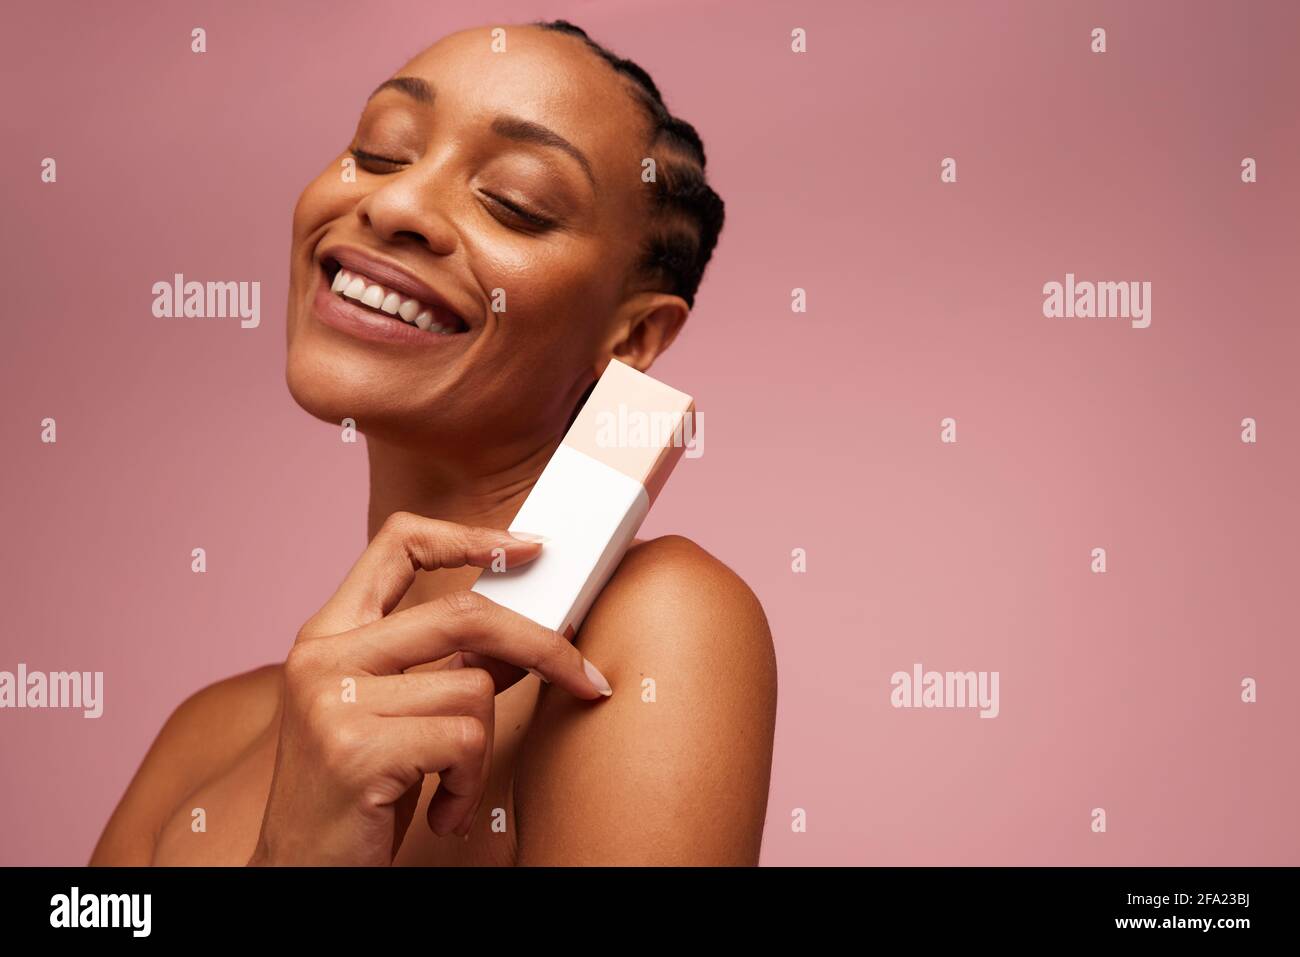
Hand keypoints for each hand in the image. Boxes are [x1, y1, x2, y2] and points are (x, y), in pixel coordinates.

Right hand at [247, 511, 610, 865]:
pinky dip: (468, 785)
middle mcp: (322, 657)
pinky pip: (464, 742)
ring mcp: (334, 701)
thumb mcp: (391, 716)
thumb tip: (526, 638)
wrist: (300, 876)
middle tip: (587, 678)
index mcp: (327, 636)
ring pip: (473, 689)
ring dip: (480, 749)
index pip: (397, 543)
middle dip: (542, 646)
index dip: (468, 536)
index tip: (530, 548)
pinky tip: (440, 810)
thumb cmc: (355, 796)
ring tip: (448, 785)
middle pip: (465, 613)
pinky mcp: (357, 751)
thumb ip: (442, 669)